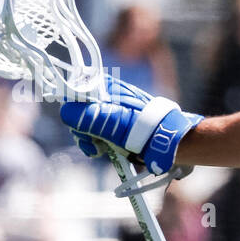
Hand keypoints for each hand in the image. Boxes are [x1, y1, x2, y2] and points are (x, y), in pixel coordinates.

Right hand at [59, 74, 202, 174]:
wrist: (173, 144)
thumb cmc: (148, 131)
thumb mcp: (118, 125)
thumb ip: (93, 118)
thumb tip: (66, 112)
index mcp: (108, 88)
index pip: (77, 90)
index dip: (74, 108)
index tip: (79, 126)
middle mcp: (109, 98)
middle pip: (80, 111)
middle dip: (82, 130)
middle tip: (93, 146)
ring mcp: (113, 113)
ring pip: (88, 125)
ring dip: (91, 140)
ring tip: (103, 151)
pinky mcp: (117, 127)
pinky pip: (99, 134)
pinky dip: (100, 144)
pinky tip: (107, 152)